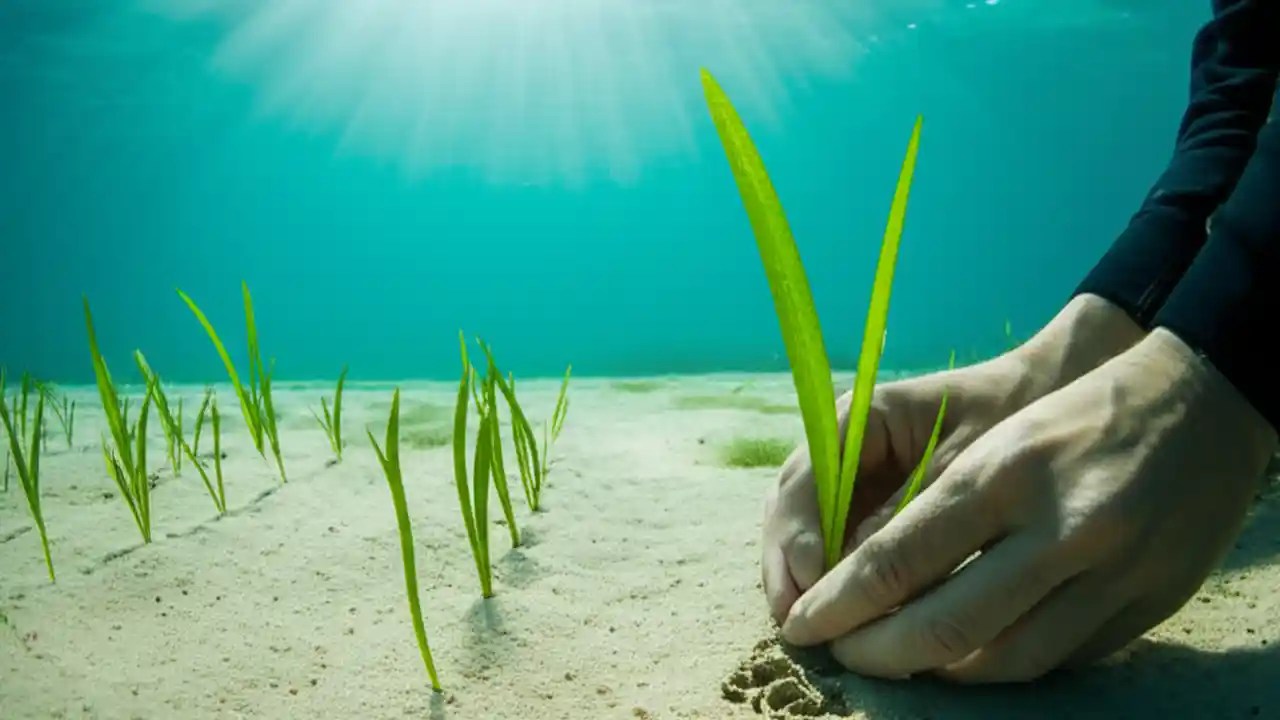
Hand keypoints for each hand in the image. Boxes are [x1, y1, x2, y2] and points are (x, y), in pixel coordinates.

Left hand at [780, 329, 1276, 681]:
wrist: (1201, 400)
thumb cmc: (1068, 410)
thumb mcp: (989, 435)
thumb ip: (920, 502)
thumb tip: (851, 574)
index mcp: (1007, 470)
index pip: (897, 559)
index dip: (837, 604)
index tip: (802, 624)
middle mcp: (1064, 527)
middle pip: (944, 627)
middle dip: (875, 653)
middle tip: (841, 655)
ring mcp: (1116, 573)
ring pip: (1003, 660)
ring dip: (936, 671)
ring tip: (899, 659)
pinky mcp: (1150, 604)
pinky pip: (1061, 660)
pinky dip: (1003, 665)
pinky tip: (970, 657)